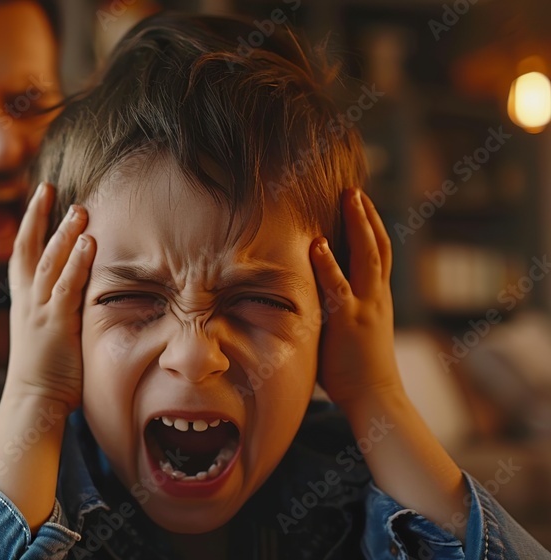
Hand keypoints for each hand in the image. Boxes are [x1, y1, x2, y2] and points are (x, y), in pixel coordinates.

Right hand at [4, 182, 95, 411]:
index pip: (22, 253)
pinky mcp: (55, 325)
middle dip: (37, 216)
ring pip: (49, 262)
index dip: (30, 223)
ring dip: (63, 234)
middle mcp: (27, 300)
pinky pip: (66, 287)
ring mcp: (39, 311)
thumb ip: (59, 307)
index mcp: (24, 300)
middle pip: (28, 248)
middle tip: (49, 188)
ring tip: (78, 209)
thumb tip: (80, 289)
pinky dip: (77, 264)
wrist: (32, 402)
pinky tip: (90, 243)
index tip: (40, 196)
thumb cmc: (45, 372)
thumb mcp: (46, 331)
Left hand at [311, 189, 403, 410]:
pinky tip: (318, 244)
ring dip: (358, 224)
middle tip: (355, 189)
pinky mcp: (349, 321)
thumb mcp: (349, 332)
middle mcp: (376, 296)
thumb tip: (311, 300)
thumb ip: (336, 312)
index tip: (362, 203)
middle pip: (378, 246)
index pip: (379, 254)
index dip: (372, 227)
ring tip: (350, 197)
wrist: (376, 397)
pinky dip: (328, 264)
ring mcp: (366, 306)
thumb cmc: (355, 371)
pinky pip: (338, 287)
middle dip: (367, 215)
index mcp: (377, 298)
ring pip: (368, 256)